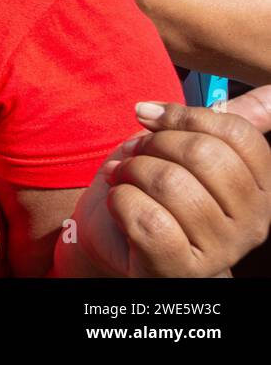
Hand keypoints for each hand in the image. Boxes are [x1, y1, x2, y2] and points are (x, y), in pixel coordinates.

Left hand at [57, 88, 270, 276]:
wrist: (109, 236)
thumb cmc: (150, 188)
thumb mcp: (182, 148)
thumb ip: (214, 122)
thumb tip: (258, 95)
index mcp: (261, 189)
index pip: (237, 133)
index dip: (183, 117)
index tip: (149, 119)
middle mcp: (253, 224)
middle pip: (203, 154)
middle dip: (153, 145)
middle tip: (135, 155)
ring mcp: (221, 251)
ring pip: (170, 183)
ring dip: (132, 172)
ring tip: (125, 179)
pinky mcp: (181, 269)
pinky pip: (147, 219)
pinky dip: (120, 201)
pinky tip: (120, 204)